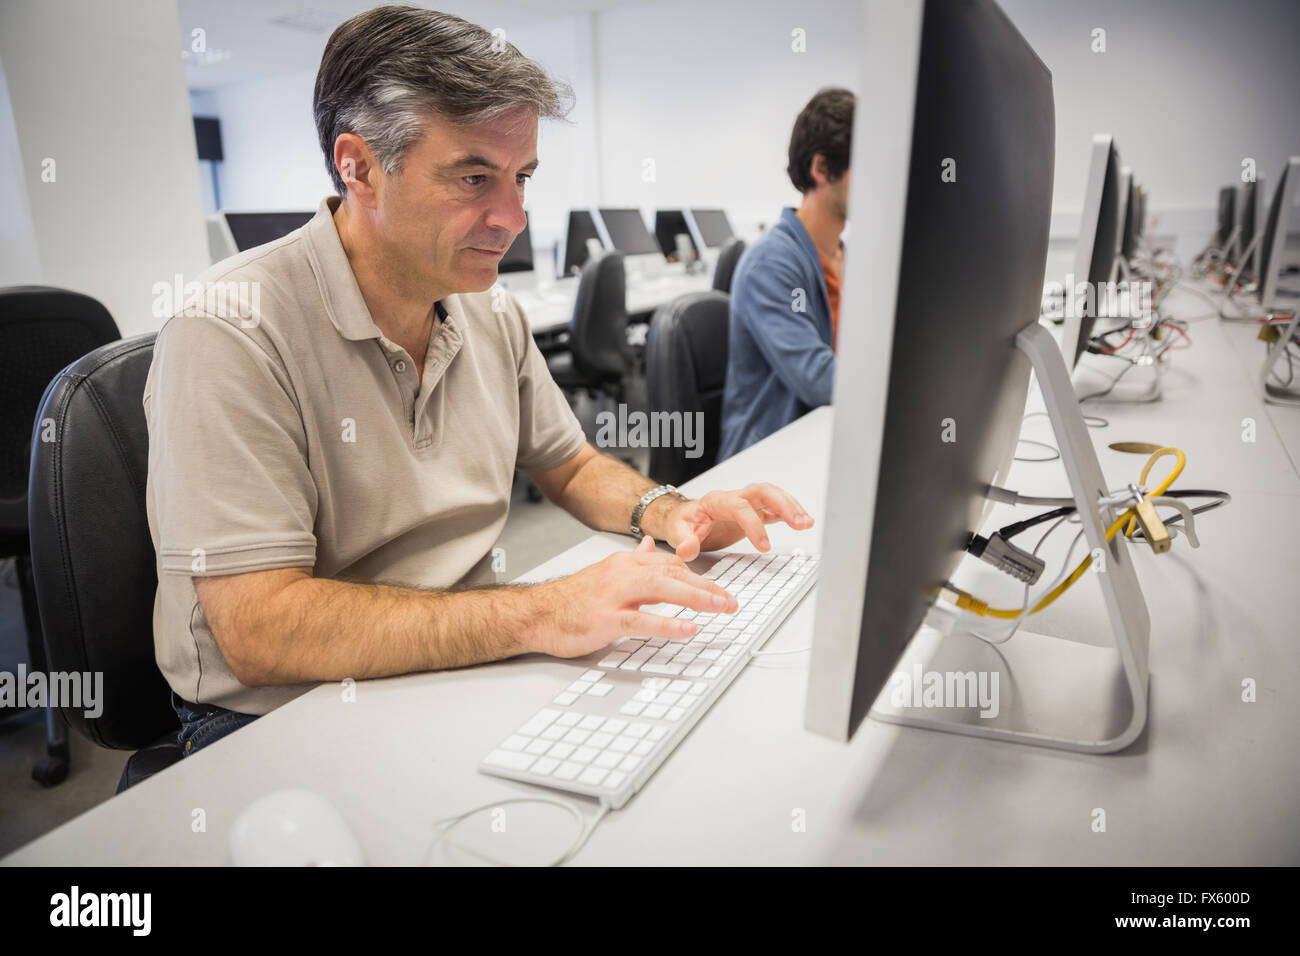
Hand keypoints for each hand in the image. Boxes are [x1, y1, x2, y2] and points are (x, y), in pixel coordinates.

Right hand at [528, 534, 737, 658]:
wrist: (537, 614)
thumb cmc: (571, 599)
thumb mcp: (606, 573)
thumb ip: (632, 561)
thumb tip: (648, 547)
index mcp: (625, 563)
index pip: (670, 564)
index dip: (699, 576)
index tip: (720, 589)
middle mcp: (623, 573)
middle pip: (673, 573)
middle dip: (706, 586)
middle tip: (731, 601)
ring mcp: (614, 595)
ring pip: (662, 589)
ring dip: (696, 598)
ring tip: (721, 608)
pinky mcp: (605, 619)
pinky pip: (641, 620)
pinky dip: (668, 624)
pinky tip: (688, 629)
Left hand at [656, 483, 814, 560]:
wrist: (684, 516)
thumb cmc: (682, 521)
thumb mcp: (676, 532)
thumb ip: (683, 541)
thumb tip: (687, 550)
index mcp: (716, 501)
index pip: (739, 507)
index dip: (753, 524)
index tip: (764, 545)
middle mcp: (734, 498)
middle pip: (762, 492)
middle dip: (783, 505)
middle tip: (799, 523)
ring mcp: (746, 503)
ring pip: (772, 496)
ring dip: (791, 507)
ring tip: (807, 522)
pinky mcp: (754, 512)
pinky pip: (775, 508)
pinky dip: (790, 513)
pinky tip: (804, 522)